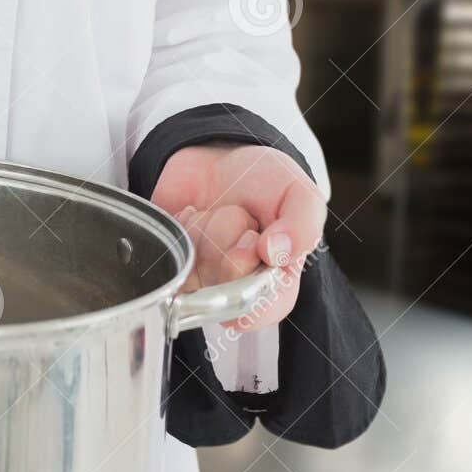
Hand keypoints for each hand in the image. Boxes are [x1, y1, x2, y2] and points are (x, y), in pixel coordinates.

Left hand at [149, 143, 324, 329]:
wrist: (223, 160)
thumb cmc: (265, 184)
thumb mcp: (299, 194)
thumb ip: (303, 226)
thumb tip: (277, 254)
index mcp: (277, 288)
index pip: (257, 311)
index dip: (250, 268)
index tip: (257, 238)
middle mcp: (238, 291)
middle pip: (222, 280)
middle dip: (228, 235)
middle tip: (242, 217)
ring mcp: (202, 281)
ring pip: (194, 264)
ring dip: (206, 225)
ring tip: (219, 214)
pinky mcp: (174, 268)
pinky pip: (168, 254)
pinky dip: (183, 224)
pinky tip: (196, 216)